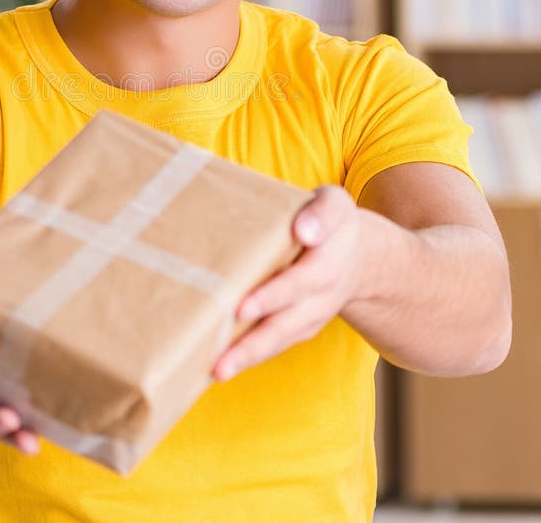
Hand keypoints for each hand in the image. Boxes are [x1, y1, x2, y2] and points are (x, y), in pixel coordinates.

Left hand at [212, 185, 364, 380]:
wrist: (358, 254)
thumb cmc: (331, 222)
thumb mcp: (333, 204)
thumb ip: (321, 213)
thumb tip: (304, 230)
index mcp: (328, 261)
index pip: (301, 281)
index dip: (273, 296)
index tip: (243, 308)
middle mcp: (322, 296)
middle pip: (287, 323)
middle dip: (254, 342)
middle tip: (221, 360)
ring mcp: (312, 315)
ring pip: (281, 340)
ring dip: (249, 357)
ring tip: (217, 371)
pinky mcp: (301, 326)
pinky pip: (277, 344)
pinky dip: (252, 357)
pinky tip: (223, 365)